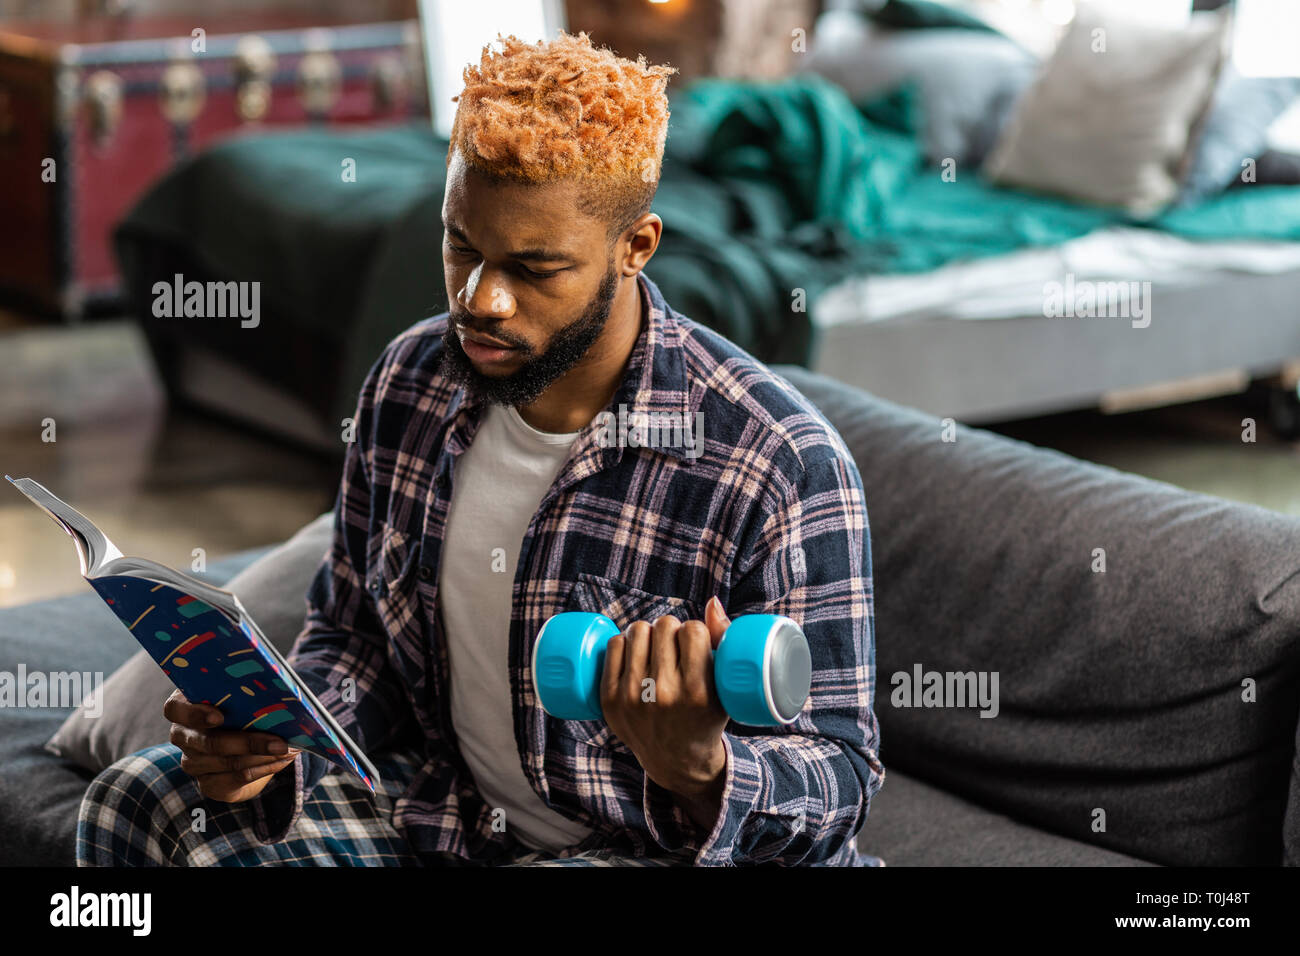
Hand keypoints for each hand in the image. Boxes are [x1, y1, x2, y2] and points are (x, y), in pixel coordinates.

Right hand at [164, 689, 300, 802]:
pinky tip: (283, 760)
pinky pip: (238, 778)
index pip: (174, 709)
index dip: (194, 714)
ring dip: (263, 756)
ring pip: (229, 762)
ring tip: (289, 749)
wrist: (243, 744)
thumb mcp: (240, 697)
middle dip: (249, 742)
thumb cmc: (242, 709)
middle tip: (281, 741)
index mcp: (183, 707)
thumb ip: (246, 693)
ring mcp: (192, 762)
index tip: (219, 717)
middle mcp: (183, 736)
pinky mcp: (208, 783)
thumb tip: (277, 694)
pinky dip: (265, 768)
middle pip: (210, 742)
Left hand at [600, 596, 731, 820]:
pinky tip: (634, 652)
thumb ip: (723, 642)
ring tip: (654, 648)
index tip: (694, 644)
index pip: (692, 630)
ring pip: (637, 630)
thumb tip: (712, 601)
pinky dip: (625, 642)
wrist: (675, 758)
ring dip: (648, 633)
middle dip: (671, 630)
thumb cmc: (705, 714)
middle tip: (673, 646)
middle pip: (664, 626)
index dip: (694, 631)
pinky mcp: (611, 698)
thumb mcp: (724, 688)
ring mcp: (633, 697)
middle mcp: (664, 695)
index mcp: (697, 692)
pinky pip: (614, 646)